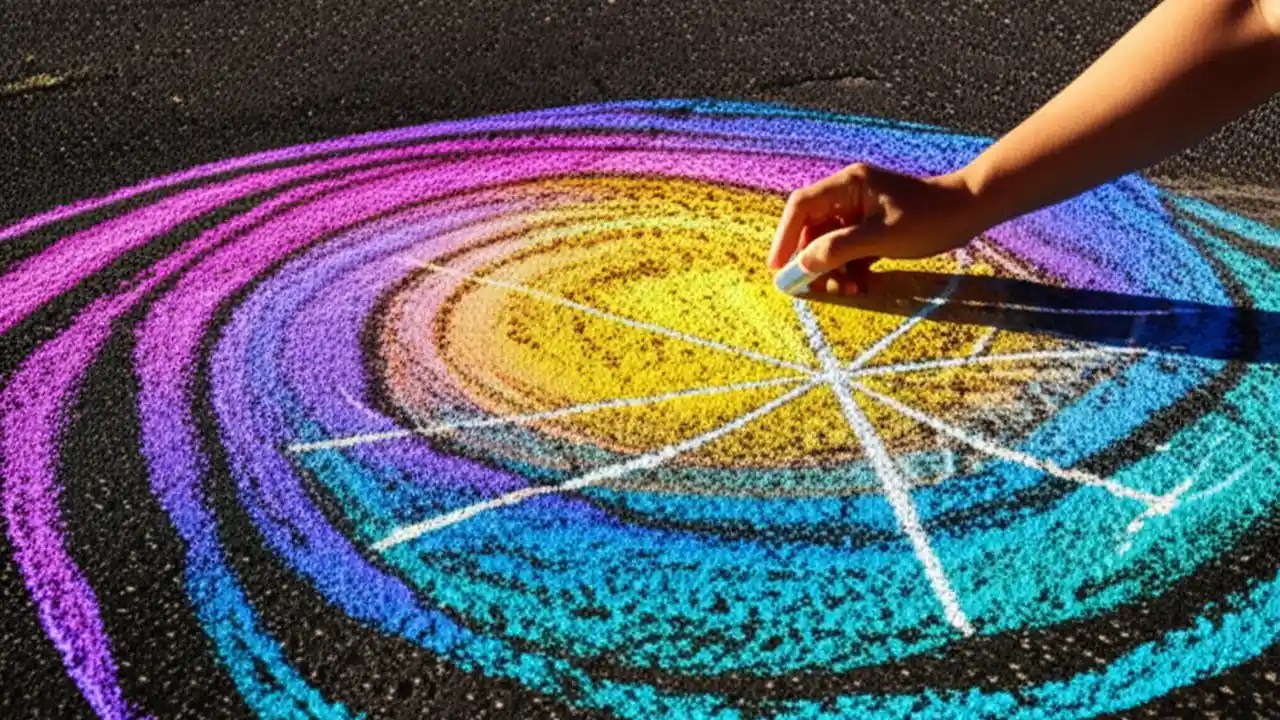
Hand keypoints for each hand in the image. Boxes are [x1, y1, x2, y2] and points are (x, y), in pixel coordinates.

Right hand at [766, 163, 987, 294]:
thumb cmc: (929, 218)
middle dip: (812, 260)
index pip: (801, 207)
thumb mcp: (881, 237)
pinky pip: (849, 250)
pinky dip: (850, 269)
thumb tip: (801, 265)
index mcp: (848, 184)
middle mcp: (849, 195)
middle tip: (815, 288)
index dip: (784, 238)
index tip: (778, 268)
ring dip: (832, 269)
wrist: (970, 213)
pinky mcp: (873, 229)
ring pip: (830, 244)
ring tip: (846, 290)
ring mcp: (861, 212)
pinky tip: (859, 285)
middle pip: (813, 229)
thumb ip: (837, 249)